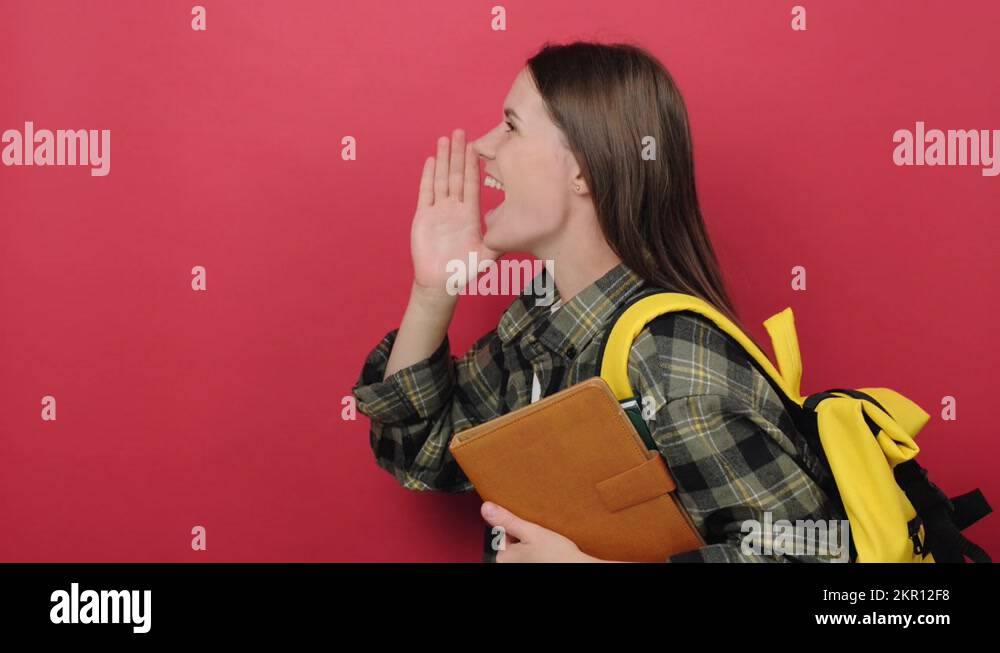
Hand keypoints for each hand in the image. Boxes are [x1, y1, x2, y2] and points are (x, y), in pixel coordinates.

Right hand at [411, 129, 500, 296]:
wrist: (441, 283)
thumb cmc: (464, 271)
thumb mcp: (488, 256)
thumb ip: (500, 243)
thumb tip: (519, 232)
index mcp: (470, 214)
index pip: (472, 183)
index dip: (473, 165)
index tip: (476, 146)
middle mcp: (454, 208)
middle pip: (456, 175)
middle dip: (458, 154)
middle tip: (460, 131)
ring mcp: (438, 211)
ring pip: (441, 179)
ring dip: (443, 159)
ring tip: (445, 139)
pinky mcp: (423, 216)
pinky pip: (426, 193)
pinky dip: (428, 177)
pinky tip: (431, 161)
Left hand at [480, 501, 601, 562]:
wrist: (576, 566)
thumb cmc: (556, 555)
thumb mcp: (530, 531)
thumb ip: (507, 520)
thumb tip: (486, 508)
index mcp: (503, 557)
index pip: (502, 532)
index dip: (518, 525)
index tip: (528, 525)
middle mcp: (510, 564)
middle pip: (512, 540)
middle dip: (525, 534)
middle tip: (538, 534)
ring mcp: (522, 565)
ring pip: (523, 546)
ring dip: (532, 541)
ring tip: (544, 540)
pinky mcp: (533, 564)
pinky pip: (531, 553)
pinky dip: (538, 549)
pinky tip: (548, 547)